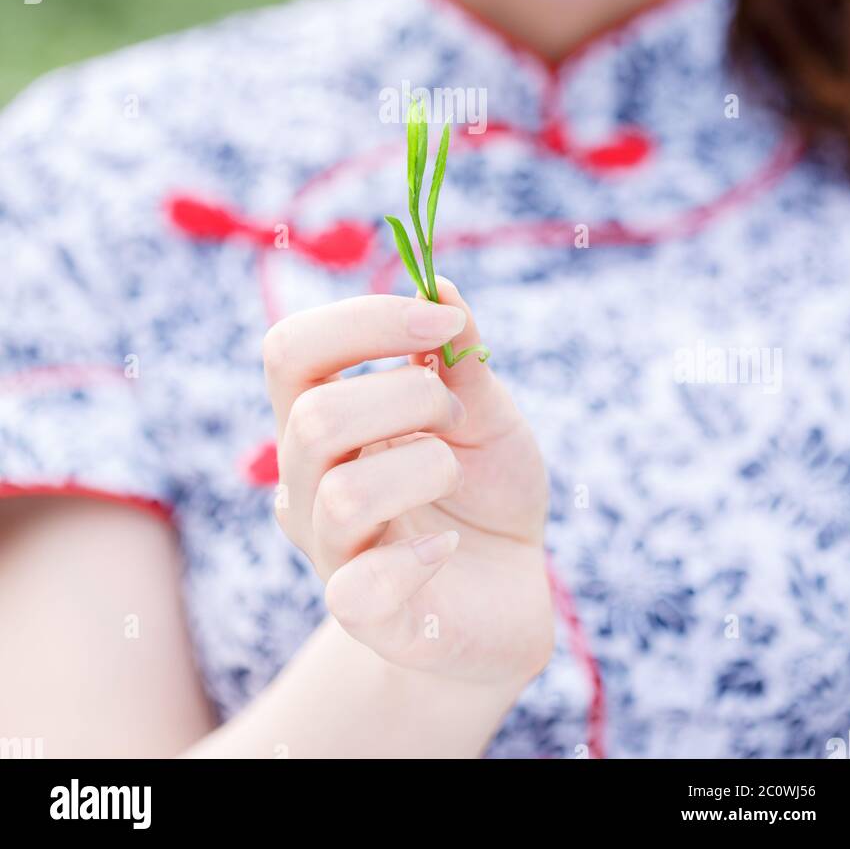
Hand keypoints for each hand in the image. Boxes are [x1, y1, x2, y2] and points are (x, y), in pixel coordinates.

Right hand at [263, 276, 553, 686]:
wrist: (509, 588)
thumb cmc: (484, 488)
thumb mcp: (486, 410)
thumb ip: (459, 354)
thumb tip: (439, 283)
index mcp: (322, 416)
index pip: (290, 348)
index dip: (363, 320)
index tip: (440, 321)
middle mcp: (307, 481)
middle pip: (314, 419)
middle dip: (408, 398)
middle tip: (455, 414)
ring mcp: (329, 551)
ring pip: (344, 496)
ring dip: (426, 467)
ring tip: (455, 473)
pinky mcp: (362, 615)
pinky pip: (360, 588)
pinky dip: (419, 559)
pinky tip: (448, 549)